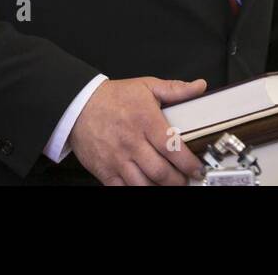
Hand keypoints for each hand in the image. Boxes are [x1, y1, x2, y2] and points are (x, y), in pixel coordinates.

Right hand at [68, 76, 206, 184]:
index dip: (188, 163)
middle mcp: (132, 143)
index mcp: (146, 121)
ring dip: (160, 188)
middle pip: (160, 171)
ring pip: (144, 184)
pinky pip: (123, 189)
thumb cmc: (113, 98)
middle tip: (186, 180)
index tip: (197, 168)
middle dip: (178, 180)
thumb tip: (199, 87)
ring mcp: (117, 159)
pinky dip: (137, 191)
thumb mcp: (147, 86)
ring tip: (169, 184)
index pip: (172, 148)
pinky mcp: (105, 171)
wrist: (78, 106)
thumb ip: (175, 89)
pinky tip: (147, 187)